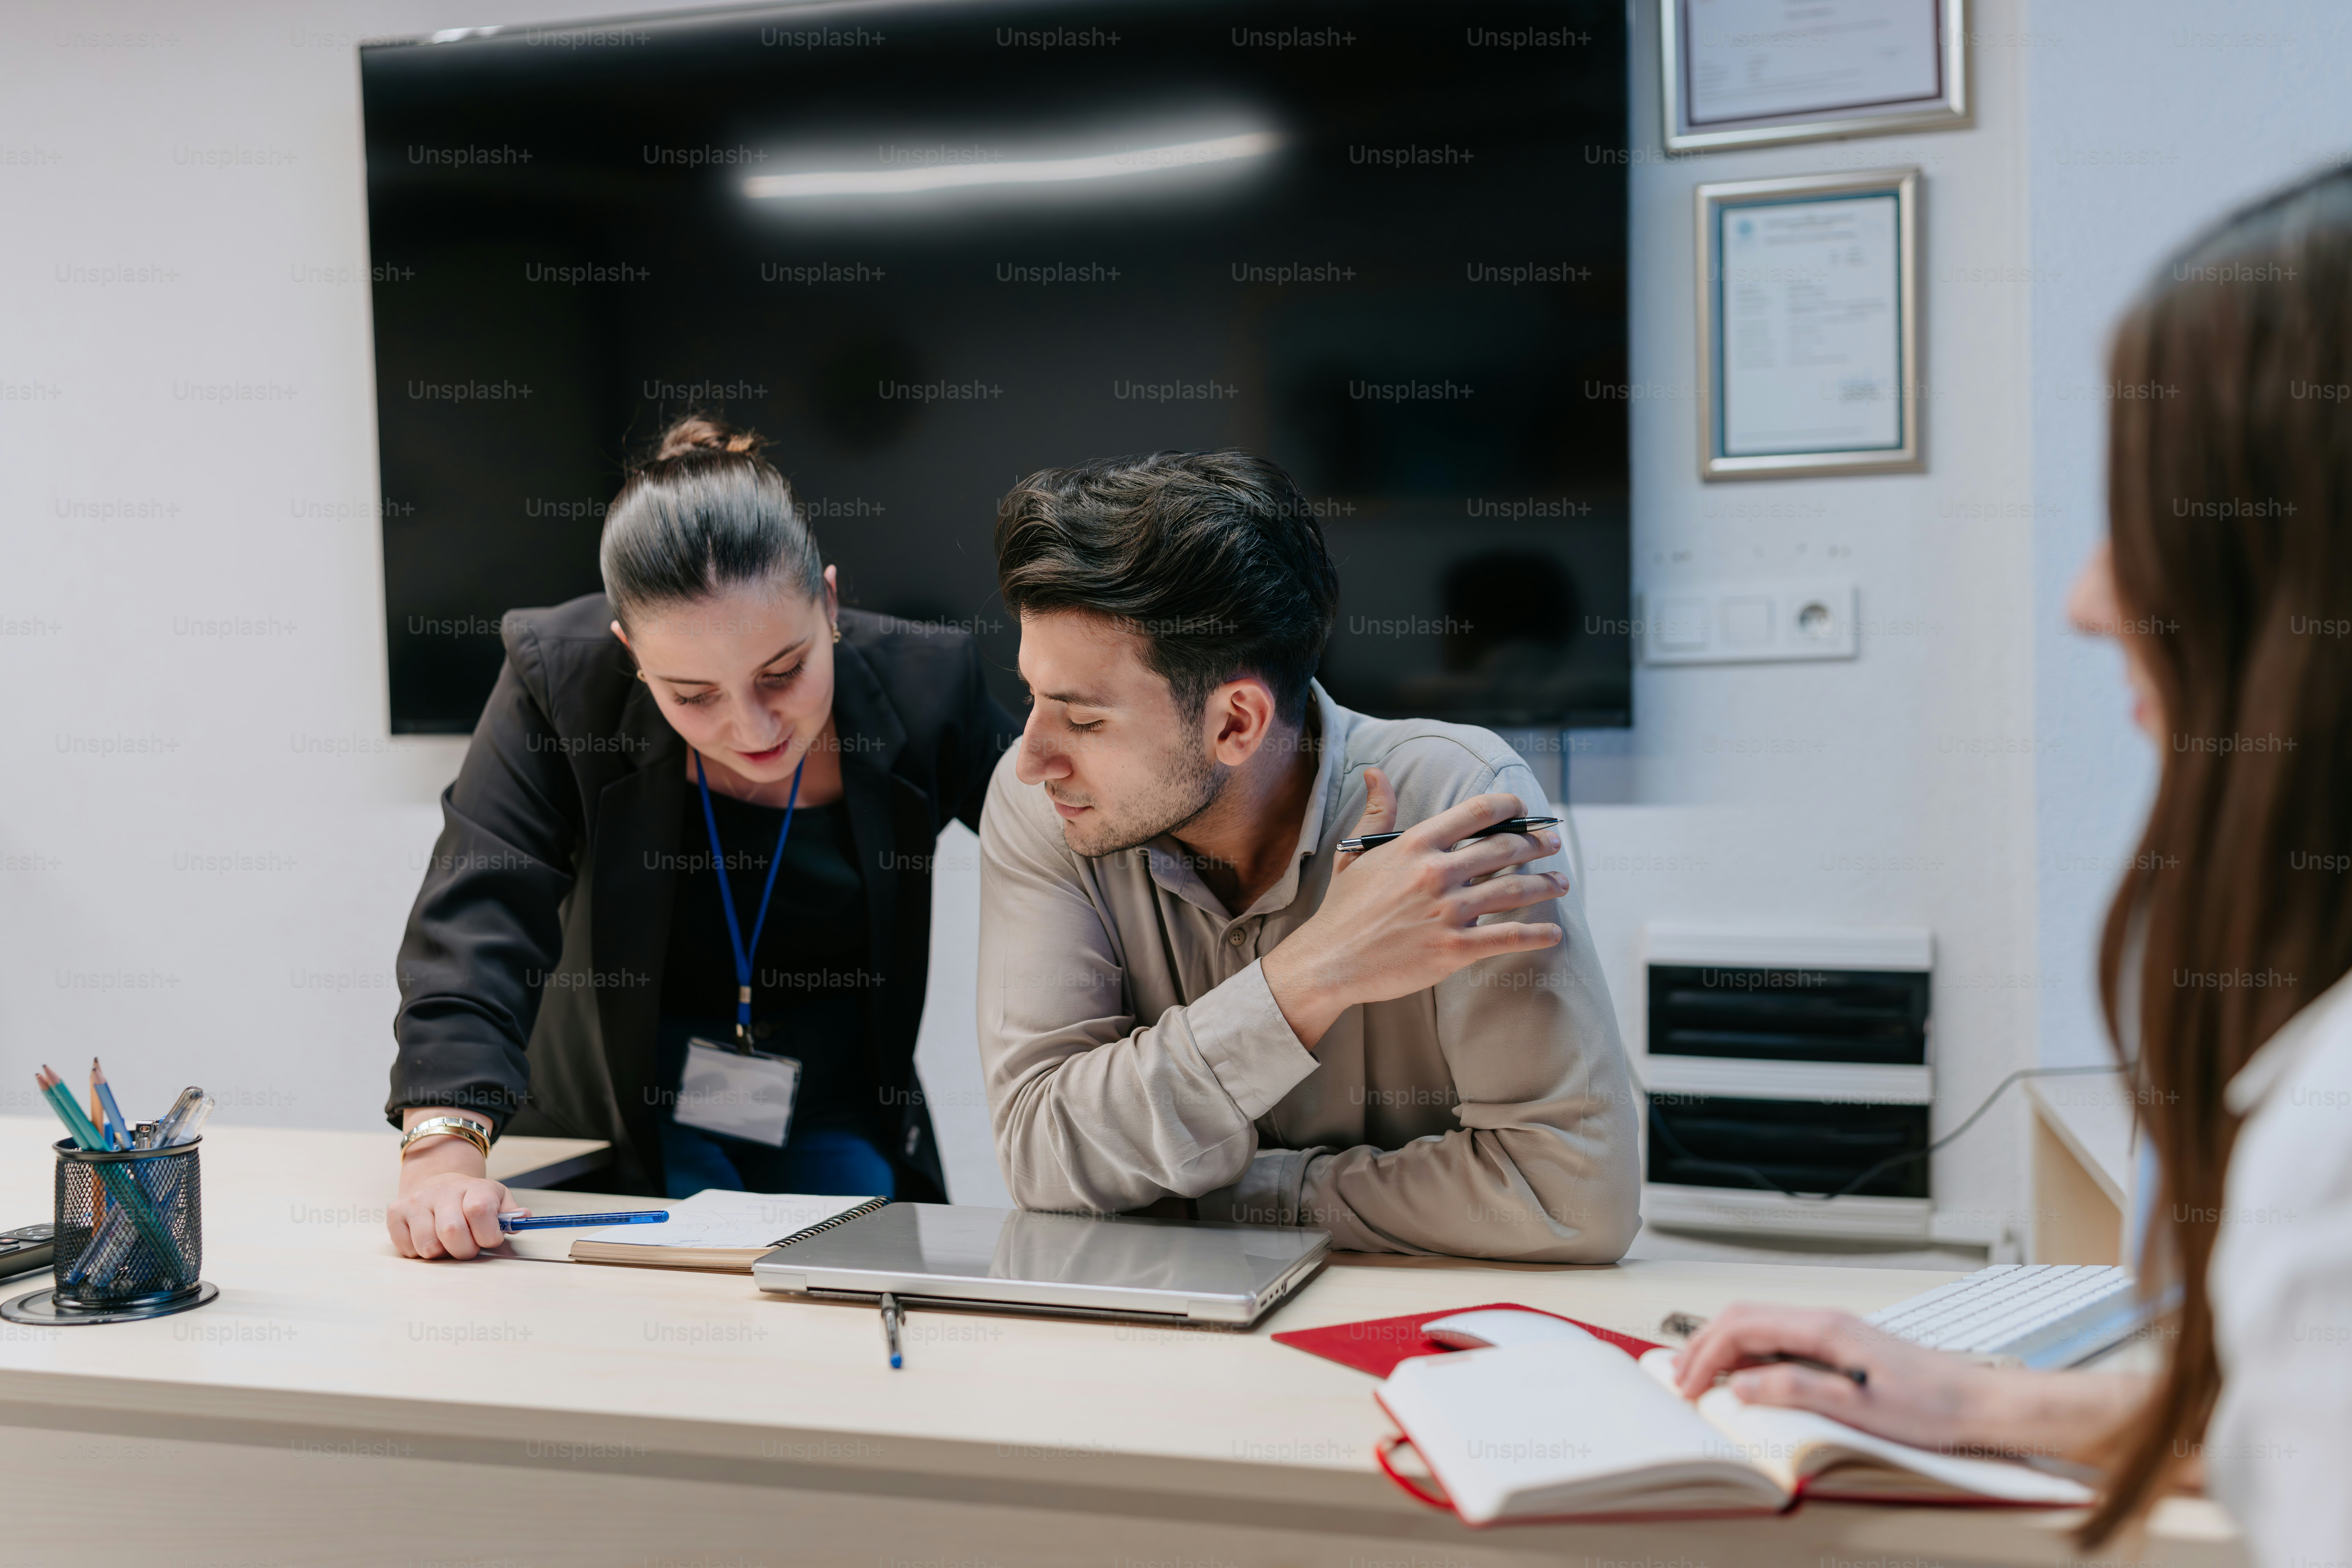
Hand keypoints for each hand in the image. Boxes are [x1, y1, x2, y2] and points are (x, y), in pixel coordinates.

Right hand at [388, 1117, 514, 1259]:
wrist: (437, 1182)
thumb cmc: (471, 1199)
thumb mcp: (497, 1199)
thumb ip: (512, 1213)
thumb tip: (525, 1218)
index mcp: (473, 1188)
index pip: (479, 1211)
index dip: (487, 1234)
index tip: (490, 1239)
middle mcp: (442, 1191)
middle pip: (452, 1232)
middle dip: (464, 1250)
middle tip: (467, 1246)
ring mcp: (416, 1201)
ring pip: (428, 1245)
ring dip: (441, 1253)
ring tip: (447, 1241)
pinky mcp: (396, 1213)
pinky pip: (407, 1248)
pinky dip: (419, 1251)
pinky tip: (428, 1237)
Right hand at [1263, 768, 1565, 1047]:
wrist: (1329, 961)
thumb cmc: (1343, 908)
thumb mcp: (1356, 852)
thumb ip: (1376, 812)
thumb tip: (1375, 772)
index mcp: (1415, 845)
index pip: (1476, 812)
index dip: (1509, 806)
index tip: (1523, 808)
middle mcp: (1436, 872)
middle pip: (1504, 848)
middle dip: (1536, 843)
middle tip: (1553, 843)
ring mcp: (1447, 912)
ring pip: (1514, 891)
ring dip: (1546, 884)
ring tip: (1562, 881)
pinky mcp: (1454, 949)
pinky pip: (1508, 938)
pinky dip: (1536, 935)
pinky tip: (1553, 933)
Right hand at [1670, 1303, 2144, 1462]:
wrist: (1979, 1404)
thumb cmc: (1931, 1405)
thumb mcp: (1860, 1407)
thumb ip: (1798, 1389)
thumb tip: (1745, 1384)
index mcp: (1824, 1328)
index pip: (1743, 1328)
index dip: (1707, 1355)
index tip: (1688, 1386)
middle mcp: (1825, 1321)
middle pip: (1744, 1317)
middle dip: (1703, 1344)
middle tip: (1680, 1377)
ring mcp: (1833, 1330)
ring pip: (1760, 1324)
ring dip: (1724, 1345)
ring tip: (1700, 1373)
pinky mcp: (1841, 1345)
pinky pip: (1780, 1338)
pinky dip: (1749, 1351)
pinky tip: (1746, 1372)